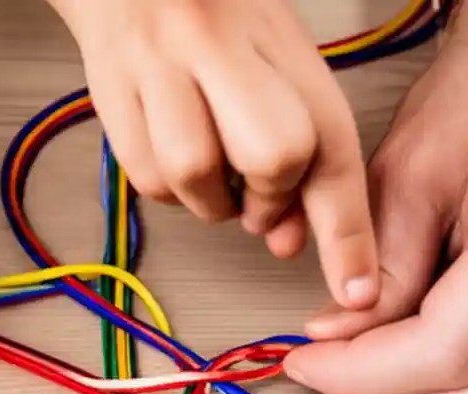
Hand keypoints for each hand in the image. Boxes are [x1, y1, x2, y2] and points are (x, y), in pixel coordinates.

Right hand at [47, 0, 380, 310]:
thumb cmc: (215, 18)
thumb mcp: (276, 61)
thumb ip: (300, 146)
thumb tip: (290, 242)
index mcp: (278, 40)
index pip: (331, 143)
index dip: (347, 229)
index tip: (357, 293)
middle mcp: (219, 44)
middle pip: (274, 155)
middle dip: (270, 197)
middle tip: (257, 193)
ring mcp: (159, 65)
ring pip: (197, 174)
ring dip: (211, 200)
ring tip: (211, 166)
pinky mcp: (110, 91)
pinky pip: (146, 179)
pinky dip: (166, 190)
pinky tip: (170, 154)